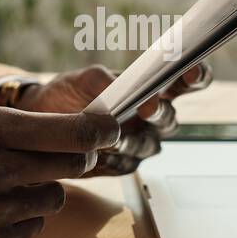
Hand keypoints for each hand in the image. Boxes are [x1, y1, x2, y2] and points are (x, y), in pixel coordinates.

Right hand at [0, 106, 119, 237]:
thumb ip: (4, 129)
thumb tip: (64, 132)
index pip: (69, 130)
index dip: (100, 130)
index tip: (114, 129)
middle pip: (70, 164)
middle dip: (74, 161)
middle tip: (68, 159)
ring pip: (51, 198)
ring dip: (40, 192)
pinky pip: (29, 228)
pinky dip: (18, 221)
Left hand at [14, 62, 213, 175]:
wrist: (40, 119)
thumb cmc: (70, 92)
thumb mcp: (83, 78)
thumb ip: (104, 79)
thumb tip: (117, 88)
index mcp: (151, 89)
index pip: (184, 83)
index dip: (196, 77)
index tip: (192, 72)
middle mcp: (151, 118)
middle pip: (170, 118)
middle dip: (160, 112)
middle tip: (146, 107)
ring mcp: (139, 142)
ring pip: (150, 145)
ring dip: (135, 141)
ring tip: (114, 138)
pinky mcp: (122, 164)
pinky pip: (128, 165)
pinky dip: (116, 160)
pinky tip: (102, 156)